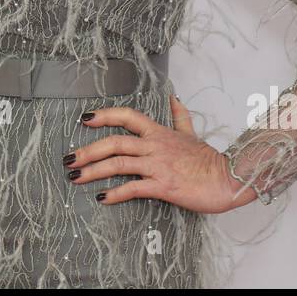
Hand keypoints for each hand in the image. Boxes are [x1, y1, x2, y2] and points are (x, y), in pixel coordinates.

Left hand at [67, 94, 253, 213]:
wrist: (228, 179)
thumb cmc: (208, 161)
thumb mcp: (191, 133)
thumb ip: (179, 116)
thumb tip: (174, 97)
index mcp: (159, 132)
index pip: (127, 117)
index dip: (104, 115)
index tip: (85, 119)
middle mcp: (155, 146)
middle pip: (114, 142)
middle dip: (87, 150)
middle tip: (68, 159)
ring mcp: (158, 166)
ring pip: (118, 164)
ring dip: (93, 171)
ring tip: (75, 177)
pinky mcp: (163, 186)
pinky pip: (134, 188)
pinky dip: (115, 194)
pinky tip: (102, 198)